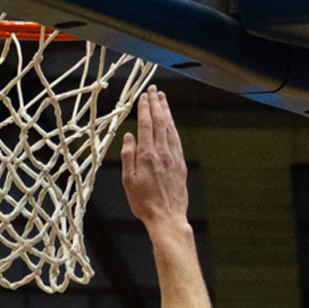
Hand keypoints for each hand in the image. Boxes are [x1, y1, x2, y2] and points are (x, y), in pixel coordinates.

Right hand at [120, 88, 188, 232]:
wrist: (167, 217)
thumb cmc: (145, 203)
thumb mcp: (128, 181)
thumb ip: (128, 156)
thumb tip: (129, 137)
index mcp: (147, 156)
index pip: (146, 125)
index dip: (145, 108)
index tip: (143, 97)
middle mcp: (162, 153)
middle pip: (160, 122)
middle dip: (157, 104)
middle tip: (154, 90)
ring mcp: (173, 157)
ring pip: (170, 128)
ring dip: (166, 112)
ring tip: (163, 99)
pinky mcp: (180, 164)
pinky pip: (177, 139)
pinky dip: (173, 126)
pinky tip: (171, 121)